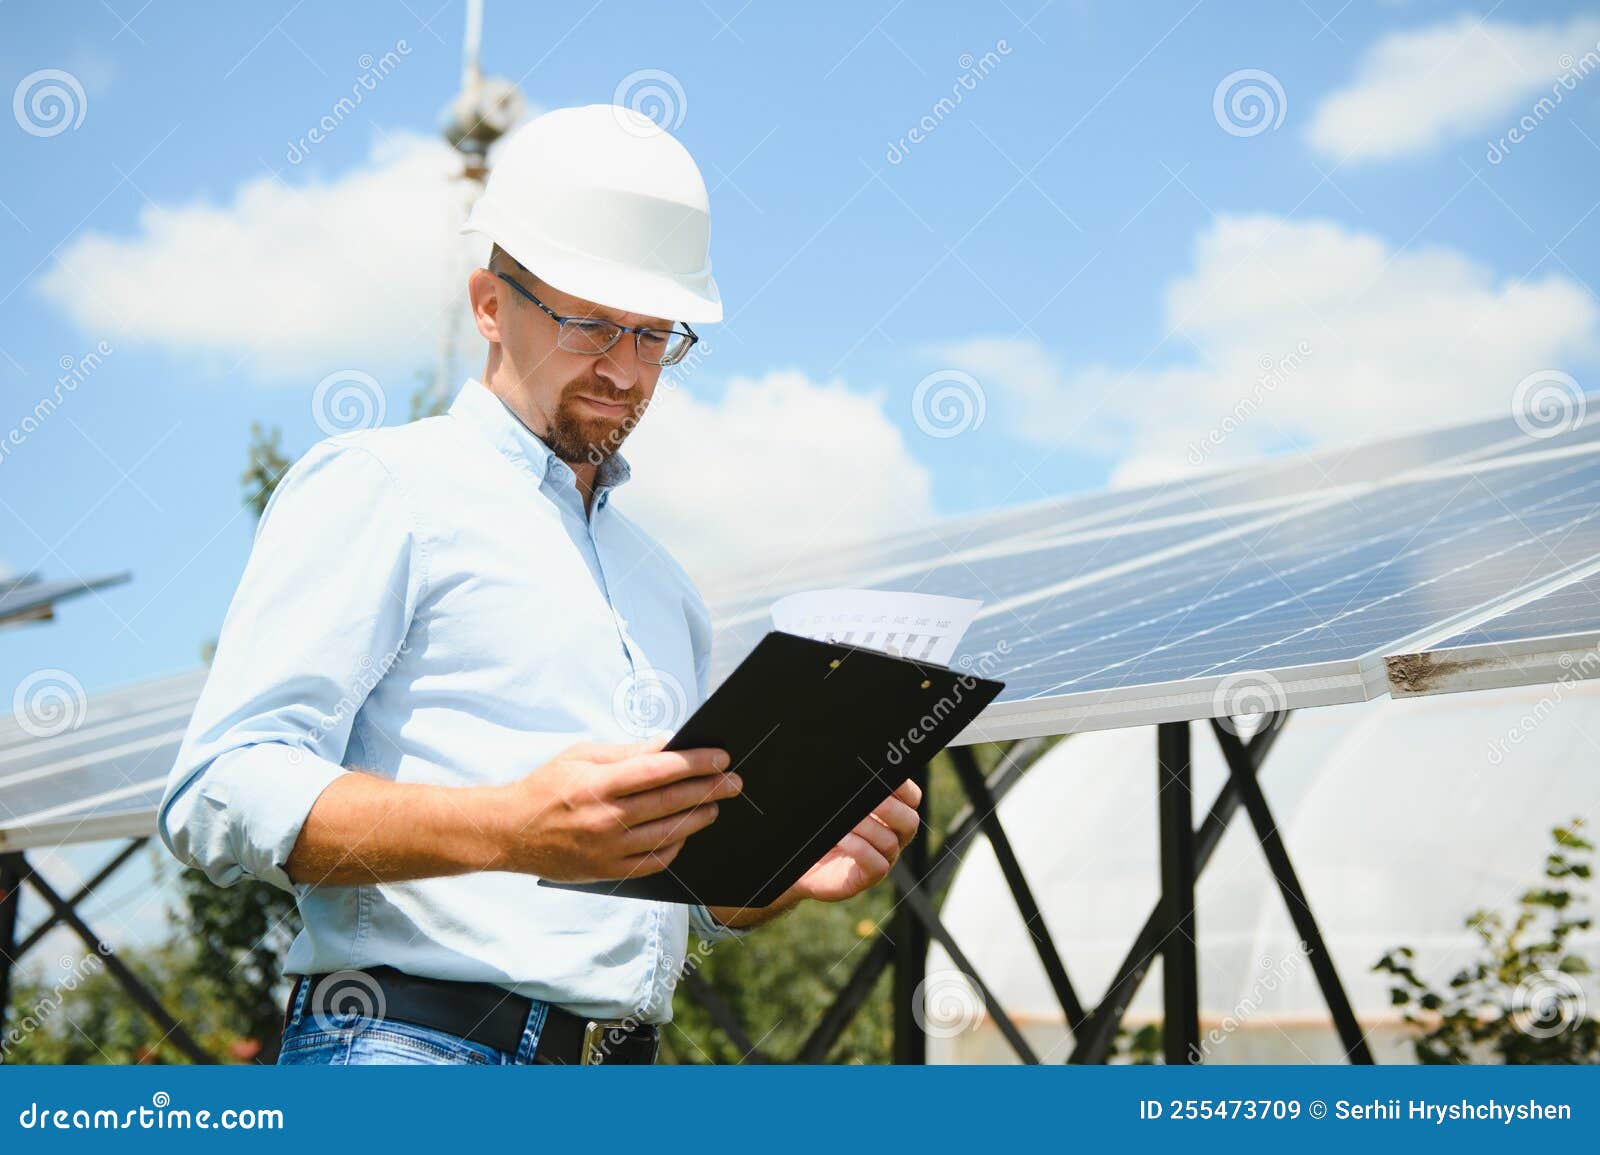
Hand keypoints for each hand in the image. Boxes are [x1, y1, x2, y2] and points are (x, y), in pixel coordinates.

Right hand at [492, 733, 740, 881]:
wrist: (511, 833)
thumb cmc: (546, 787)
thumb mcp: (580, 756)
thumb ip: (626, 753)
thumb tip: (668, 744)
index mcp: (598, 784)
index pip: (659, 770)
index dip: (695, 762)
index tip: (721, 757)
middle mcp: (606, 819)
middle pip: (671, 802)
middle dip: (710, 789)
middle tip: (734, 782)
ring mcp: (608, 850)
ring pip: (669, 835)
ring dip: (699, 818)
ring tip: (715, 806)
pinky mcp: (608, 871)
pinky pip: (654, 862)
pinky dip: (675, 847)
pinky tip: (685, 833)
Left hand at [785, 778, 921, 903]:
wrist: (803, 862)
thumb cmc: (822, 829)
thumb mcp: (839, 806)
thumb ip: (852, 791)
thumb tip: (854, 769)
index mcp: (891, 814)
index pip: (911, 798)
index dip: (903, 787)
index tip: (883, 776)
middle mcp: (893, 837)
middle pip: (909, 821)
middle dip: (887, 808)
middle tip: (864, 799)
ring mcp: (883, 859)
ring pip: (889, 842)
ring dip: (865, 827)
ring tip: (843, 821)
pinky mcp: (868, 878)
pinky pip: (877, 865)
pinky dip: (859, 848)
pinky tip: (842, 838)